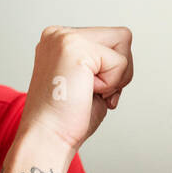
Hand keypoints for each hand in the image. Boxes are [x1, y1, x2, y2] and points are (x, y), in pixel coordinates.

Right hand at [16, 26, 133, 163]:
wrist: (47, 138)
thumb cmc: (67, 118)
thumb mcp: (89, 80)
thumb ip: (102, 60)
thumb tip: (124, 46)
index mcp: (60, 40)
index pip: (112, 39)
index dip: (114, 70)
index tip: (91, 90)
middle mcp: (59, 34)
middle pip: (122, 37)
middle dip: (119, 71)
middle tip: (92, 92)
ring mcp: (64, 37)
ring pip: (124, 43)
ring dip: (115, 77)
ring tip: (88, 91)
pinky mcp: (74, 47)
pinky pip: (120, 62)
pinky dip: (111, 84)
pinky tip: (86, 92)